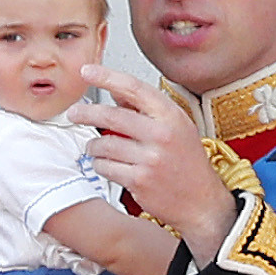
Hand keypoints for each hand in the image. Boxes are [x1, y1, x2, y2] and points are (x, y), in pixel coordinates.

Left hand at [66, 67, 239, 256]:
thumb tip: (117, 92)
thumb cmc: (188, 164)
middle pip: (111, 116)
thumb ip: (147, 110)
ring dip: (94, 146)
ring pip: (104, 144)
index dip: (107, 77)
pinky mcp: (139, 181)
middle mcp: (161, 135)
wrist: (201, 202)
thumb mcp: (177, 128)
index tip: (88, 71)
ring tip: (95, 148)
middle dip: (86, 113)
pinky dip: (100, 165)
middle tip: (74, 113)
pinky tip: (106, 165)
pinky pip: (105, 167)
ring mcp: (150, 159)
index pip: (134, 88)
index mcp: (171, 116)